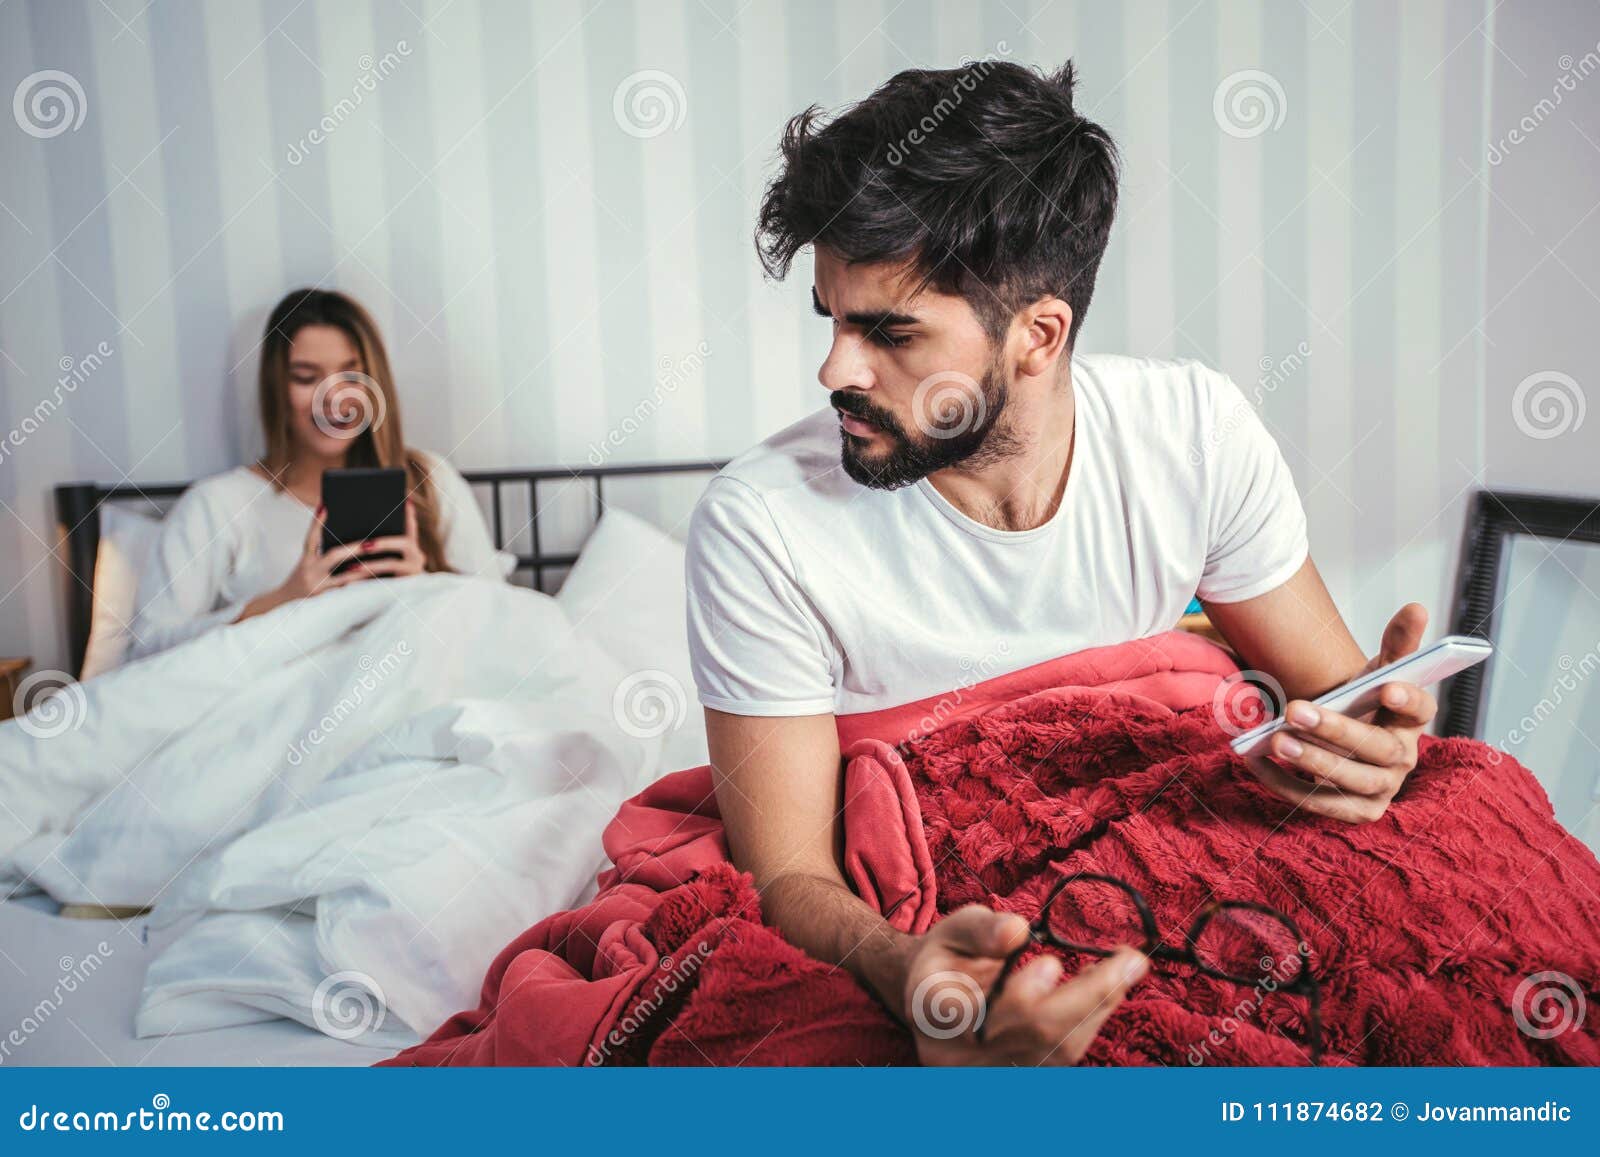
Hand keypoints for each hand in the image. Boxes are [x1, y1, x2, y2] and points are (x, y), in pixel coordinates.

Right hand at [236, 504, 419, 622]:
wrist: (285, 611)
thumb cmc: (302, 584)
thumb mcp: (307, 567)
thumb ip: (321, 554)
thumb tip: (342, 533)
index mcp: (306, 561)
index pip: (311, 538)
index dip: (317, 523)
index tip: (326, 506)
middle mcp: (310, 572)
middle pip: (334, 555)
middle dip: (355, 547)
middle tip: (373, 540)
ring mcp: (319, 587)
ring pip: (347, 576)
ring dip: (365, 568)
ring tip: (383, 560)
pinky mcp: (328, 601)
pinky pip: (351, 592)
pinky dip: (364, 586)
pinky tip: (380, 581)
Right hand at [902, 904, 1146, 1065]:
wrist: (936, 1006)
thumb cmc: (948, 960)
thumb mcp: (953, 931)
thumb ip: (982, 929)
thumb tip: (1018, 931)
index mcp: (934, 1012)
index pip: (978, 1016)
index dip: (1018, 996)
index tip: (1051, 963)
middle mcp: (962, 1057)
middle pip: (1033, 1035)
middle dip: (1088, 995)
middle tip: (1131, 961)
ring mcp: (992, 1077)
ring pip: (1058, 1050)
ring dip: (1100, 1006)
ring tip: (1125, 968)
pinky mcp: (1022, 1081)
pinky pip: (1066, 1056)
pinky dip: (1092, 1020)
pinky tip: (1107, 989)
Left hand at [1254, 603, 1437, 823]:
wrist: (1349, 744)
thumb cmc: (1366, 703)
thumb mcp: (1380, 670)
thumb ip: (1397, 642)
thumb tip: (1416, 607)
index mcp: (1412, 720)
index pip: (1422, 710)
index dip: (1408, 700)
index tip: (1386, 688)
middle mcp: (1403, 758)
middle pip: (1377, 749)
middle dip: (1336, 731)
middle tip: (1294, 709)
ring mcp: (1382, 788)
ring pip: (1350, 781)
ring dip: (1312, 761)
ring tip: (1275, 740)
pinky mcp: (1357, 811)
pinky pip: (1321, 803)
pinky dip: (1286, 785)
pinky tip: (1257, 762)